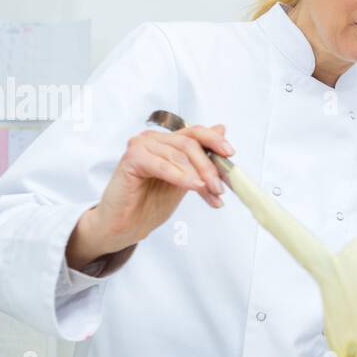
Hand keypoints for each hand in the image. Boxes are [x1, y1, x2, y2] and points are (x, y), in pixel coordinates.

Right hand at [67, 123, 233, 268]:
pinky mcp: (131, 159)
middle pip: (190, 144)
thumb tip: (221, 131)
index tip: (230, 154)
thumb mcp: (186, 181)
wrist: (126, 225)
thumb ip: (200, 160)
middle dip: (209, 167)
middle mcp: (153, 139)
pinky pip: (162, 165)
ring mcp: (141, 146)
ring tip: (211, 193)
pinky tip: (194, 186)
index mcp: (166, 142)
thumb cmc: (150, 203)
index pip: (195, 133)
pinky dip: (181, 176)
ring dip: (200, 175)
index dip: (215, 140)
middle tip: (220, 187)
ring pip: (179, 154)